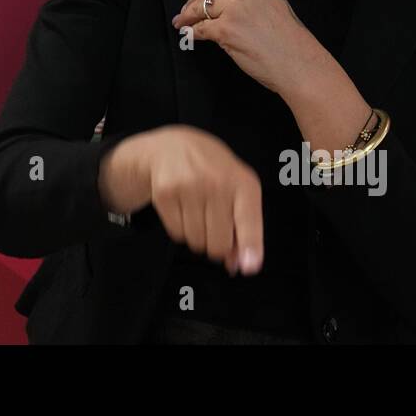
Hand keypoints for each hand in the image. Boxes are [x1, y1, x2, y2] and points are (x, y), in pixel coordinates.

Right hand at [99, 126, 263, 274]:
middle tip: (213, 227)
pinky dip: (180, 229)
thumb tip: (241, 266)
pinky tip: (182, 209)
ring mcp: (189, 187)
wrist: (172, 147)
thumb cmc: (212, 172)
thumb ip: (244, 228)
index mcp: (243, 182)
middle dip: (217, 245)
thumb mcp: (237, 191)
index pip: (249, 222)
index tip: (249, 268)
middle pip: (219, 243)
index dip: (250, 248)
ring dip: (197, 237)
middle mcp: (217, 183)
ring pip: (196, 242)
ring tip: (197, 213)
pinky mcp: (165, 193)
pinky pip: (176, 234)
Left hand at [171, 0, 326, 99]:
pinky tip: (189, 34)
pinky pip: (200, 28)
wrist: (296, 59)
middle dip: (191, 0)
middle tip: (185, 10)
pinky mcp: (225, 28)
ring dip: (187, 16)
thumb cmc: (284, 34)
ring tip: (182, 22)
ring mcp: (234, 5)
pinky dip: (191, 32)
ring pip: (198, 7)